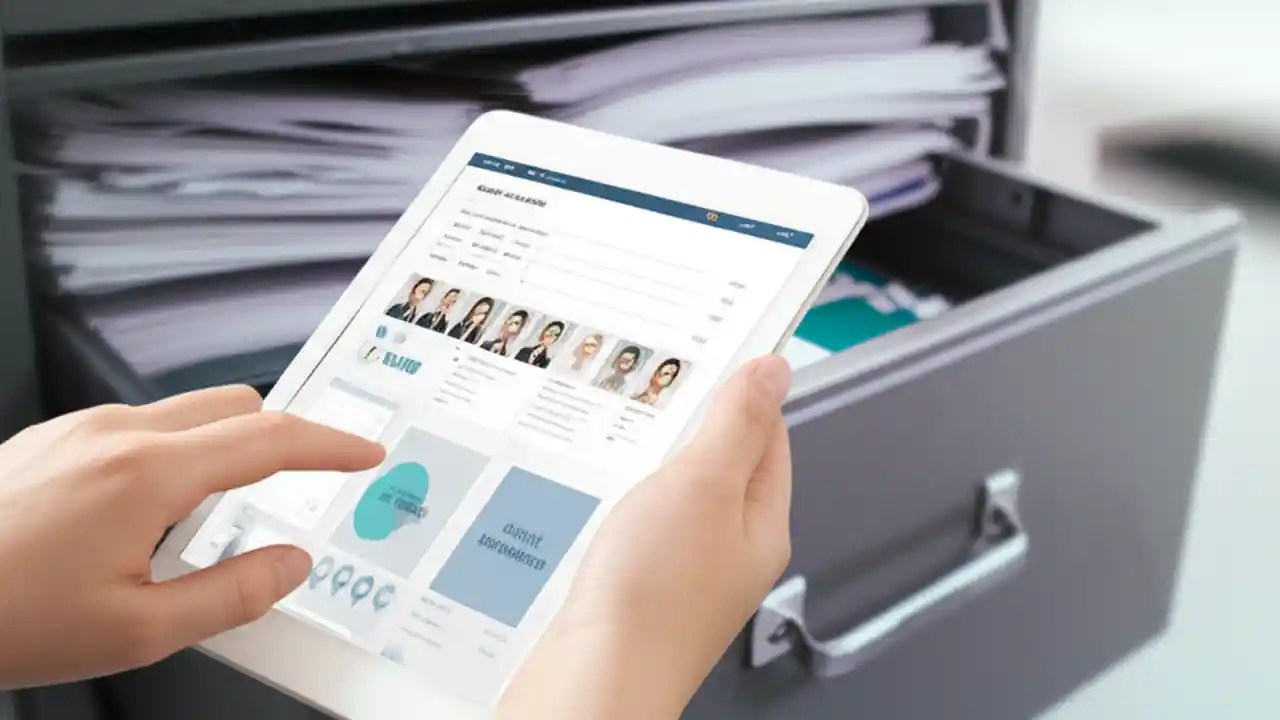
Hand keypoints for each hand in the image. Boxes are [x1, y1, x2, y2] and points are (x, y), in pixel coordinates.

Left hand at [0, 386, 383, 688]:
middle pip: (237, 406)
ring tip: (207, 525)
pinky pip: (141, 426)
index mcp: (147, 473)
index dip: (331, 446)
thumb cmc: (3, 614)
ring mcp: (80, 428)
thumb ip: (233, 595)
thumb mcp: (136, 631)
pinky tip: (149, 517)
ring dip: (223, 451)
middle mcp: (115, 433)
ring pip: (188, 414)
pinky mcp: (54, 438)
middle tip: (301, 485)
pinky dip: (174, 456)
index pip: (271, 440)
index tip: (365, 453)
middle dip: (281, 440)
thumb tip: (290, 566)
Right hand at [499, 356, 791, 718]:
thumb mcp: (704, 484)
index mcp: (761, 525)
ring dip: (647, 465)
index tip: (713, 356)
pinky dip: (619, 502)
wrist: (594, 685)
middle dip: (686, 427)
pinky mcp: (639, 590)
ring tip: (618, 440)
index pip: (768, 437)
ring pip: (673, 497)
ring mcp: (683, 574)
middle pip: (719, 466)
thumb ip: (737, 424)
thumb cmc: (653, 601)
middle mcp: (728, 552)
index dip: (743, 392)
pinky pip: (637, 529)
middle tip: (653, 394)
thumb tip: (773, 372)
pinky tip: (594, 494)